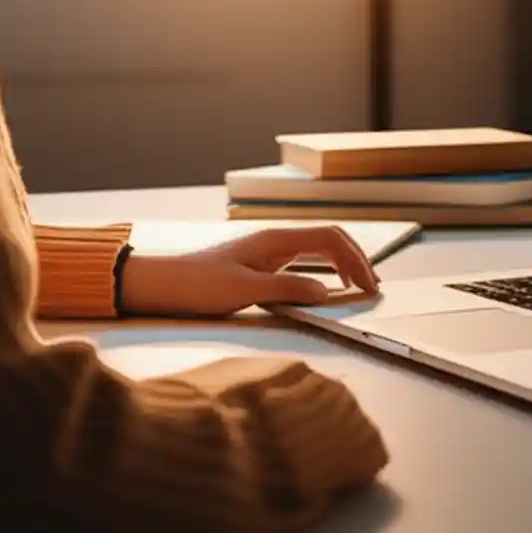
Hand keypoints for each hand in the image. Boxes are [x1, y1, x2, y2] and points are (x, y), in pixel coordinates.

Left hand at [119, 226, 380, 315]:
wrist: (158, 284)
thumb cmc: (195, 285)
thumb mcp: (244, 291)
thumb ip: (287, 290)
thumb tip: (326, 293)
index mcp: (275, 240)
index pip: (330, 239)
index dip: (356, 260)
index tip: (369, 286)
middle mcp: (275, 240)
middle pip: (330, 239)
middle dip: (357, 260)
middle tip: (373, 287)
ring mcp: (268, 250)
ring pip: (318, 249)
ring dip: (343, 264)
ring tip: (358, 286)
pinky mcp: (260, 264)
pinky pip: (303, 260)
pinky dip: (324, 270)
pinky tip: (326, 286)